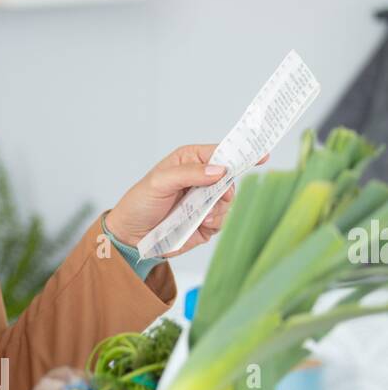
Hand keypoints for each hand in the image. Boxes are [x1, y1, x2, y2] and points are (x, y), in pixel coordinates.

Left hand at [104, 145, 269, 256]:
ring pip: (228, 202)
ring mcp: (204, 202)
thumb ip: (190, 173)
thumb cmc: (140, 203)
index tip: (260, 155)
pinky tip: (201, 224)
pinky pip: (222, 222)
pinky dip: (215, 223)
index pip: (222, 152)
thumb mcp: (159, 182)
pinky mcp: (206, 223)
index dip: (241, 153)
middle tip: (218, 195)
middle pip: (231, 179)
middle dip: (226, 189)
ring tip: (200, 214)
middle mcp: (201, 179)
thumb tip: (220, 170)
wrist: (130, 236)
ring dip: (218, 208)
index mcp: (191, 161)